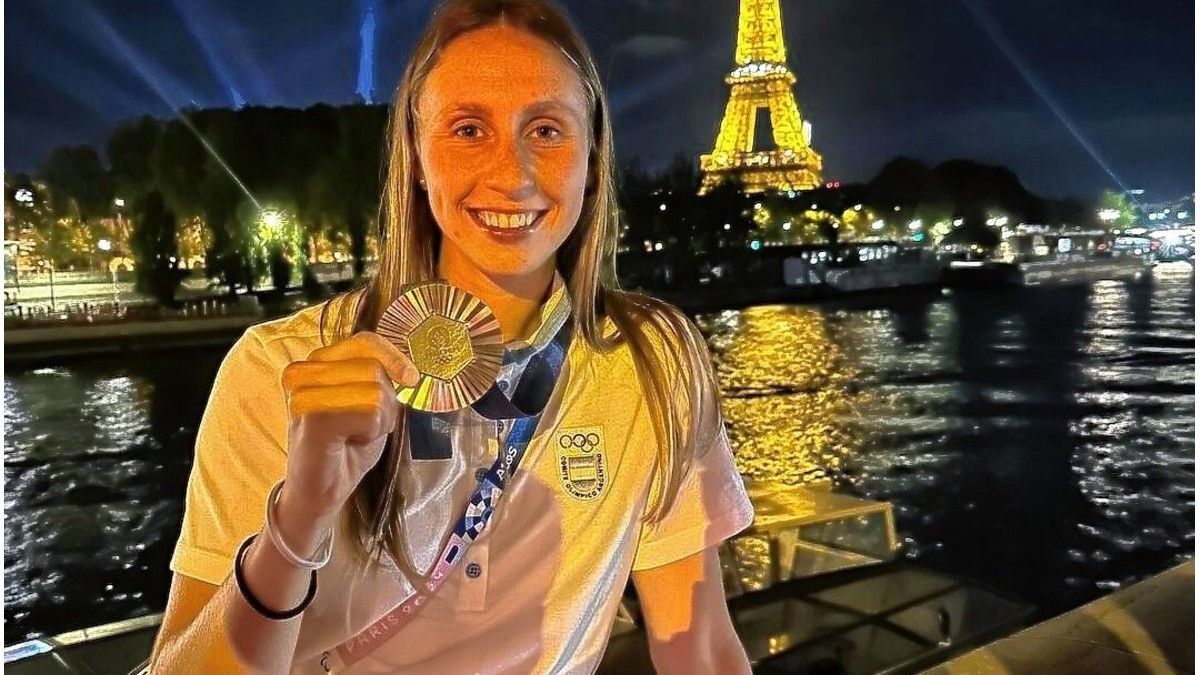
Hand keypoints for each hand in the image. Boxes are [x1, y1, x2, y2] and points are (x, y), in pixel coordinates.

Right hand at [279, 331, 417, 524]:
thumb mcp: (369, 403)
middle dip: (385, 401)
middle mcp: (305, 371)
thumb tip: (408, 370)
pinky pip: (369, 411)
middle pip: (373, 367)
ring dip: (378, 420)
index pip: (365, 342)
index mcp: (317, 363)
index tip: (410, 378)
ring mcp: (305, 391)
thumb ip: (381, 379)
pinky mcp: (312, 414)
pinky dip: (371, 431)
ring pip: (375, 390)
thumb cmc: (345, 447)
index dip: (393, 357)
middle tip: (366, 427)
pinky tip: (349, 443)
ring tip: (355, 435)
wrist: (322, 490)